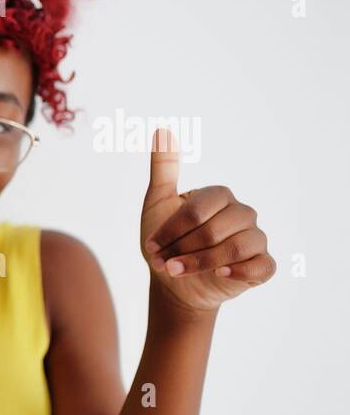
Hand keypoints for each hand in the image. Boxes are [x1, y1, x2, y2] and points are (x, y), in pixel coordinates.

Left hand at [140, 128, 275, 312]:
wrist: (174, 283)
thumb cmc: (166, 242)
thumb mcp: (157, 204)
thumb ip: (163, 169)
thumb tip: (162, 130)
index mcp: (218, 196)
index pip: (197, 210)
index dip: (171, 230)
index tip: (151, 246)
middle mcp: (242, 213)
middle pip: (216, 229)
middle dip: (182, 249)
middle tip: (163, 262)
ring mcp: (255, 238)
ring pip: (236, 248)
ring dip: (201, 263)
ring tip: (175, 271)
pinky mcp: (262, 264)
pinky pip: (263, 266)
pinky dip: (241, 271)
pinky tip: (221, 274)